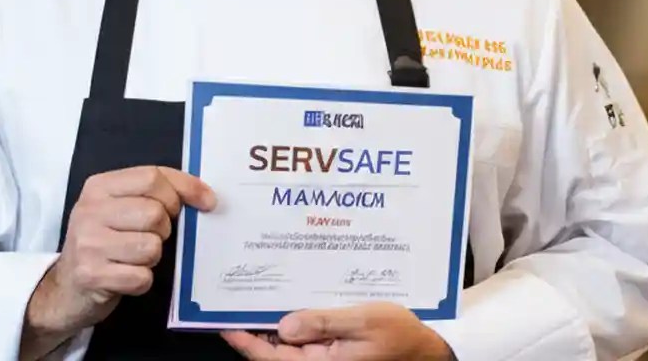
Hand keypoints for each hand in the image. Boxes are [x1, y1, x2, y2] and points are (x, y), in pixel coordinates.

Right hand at [19, 166, 215, 359]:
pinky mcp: (91, 275)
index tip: (204, 203)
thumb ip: (155, 194)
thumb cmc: (104, 242)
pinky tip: (126, 277)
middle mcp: (89, 211)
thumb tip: (205, 196)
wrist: (66, 287)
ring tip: (133, 258)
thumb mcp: (120, 208)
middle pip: (155, 212)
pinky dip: (142, 281)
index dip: (184, 189)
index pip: (152, 177)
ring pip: (151, 246)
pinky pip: (142, 277)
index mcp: (99, 187)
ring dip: (152, 258)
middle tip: (151, 237)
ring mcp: (88, 244)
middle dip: (165, 229)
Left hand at [222, 302, 453, 360]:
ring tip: (258, 292)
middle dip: (256, 324)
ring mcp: (325, 358)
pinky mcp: (333, 351)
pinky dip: (297, 320)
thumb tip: (283, 325)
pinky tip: (293, 300)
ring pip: (290, 342)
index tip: (222, 321)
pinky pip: (307, 337)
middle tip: (236, 296)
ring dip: (275, 320)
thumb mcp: (363, 322)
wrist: (425, 350)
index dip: (244, 339)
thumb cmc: (398, 335)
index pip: (270, 356)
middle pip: (275, 349)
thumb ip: (323, 322)